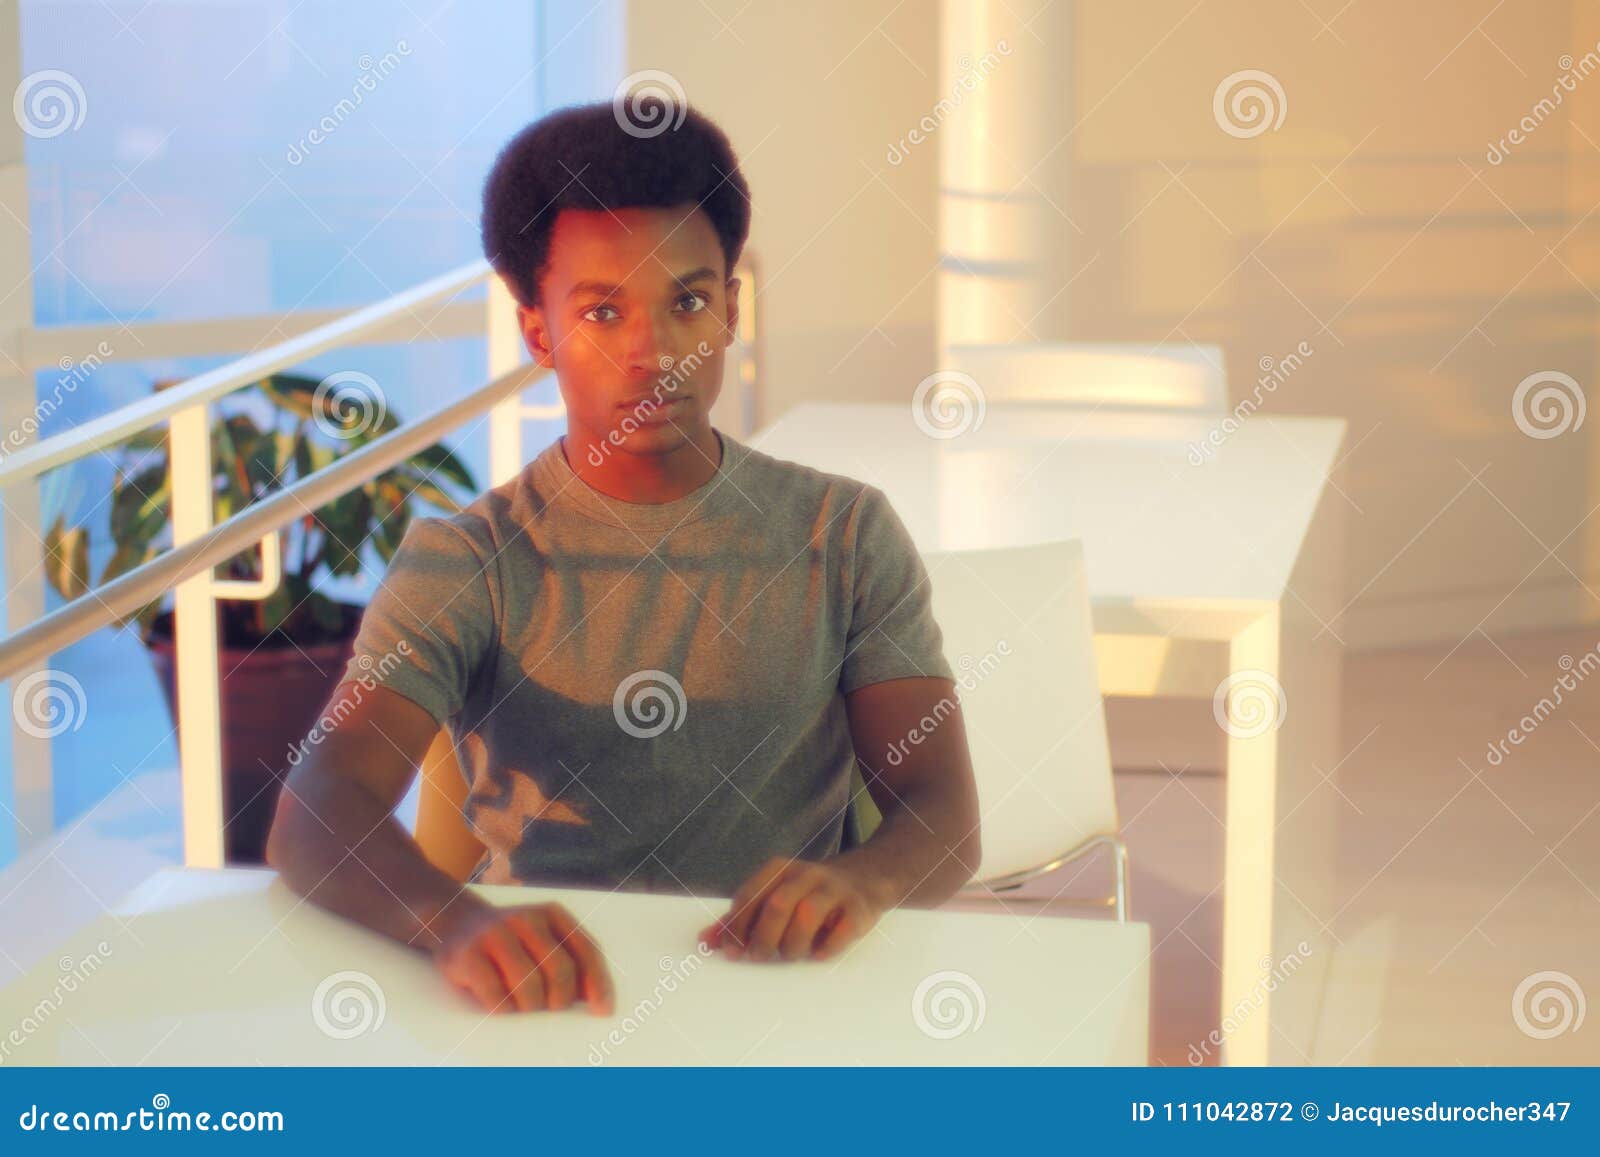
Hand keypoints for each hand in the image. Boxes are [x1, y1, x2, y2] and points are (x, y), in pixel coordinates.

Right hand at [431, 901, 614, 1015]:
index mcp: (552, 914)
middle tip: (551, 1009)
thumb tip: (596, 1001)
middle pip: (560, 970)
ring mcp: (495, 935)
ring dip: (531, 1007)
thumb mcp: (542, 938)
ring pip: (528, 985)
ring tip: (525, 1007)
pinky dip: (504, 1009)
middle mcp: (525, 919)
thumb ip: (570, 960)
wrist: (453, 920)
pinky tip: (503, 1006)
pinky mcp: (468, 955)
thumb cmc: (510, 939)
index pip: (586, 951)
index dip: (598, 984)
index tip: (603, 1011)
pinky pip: (495, 995)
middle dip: (560, 999)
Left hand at [698, 857, 887, 962]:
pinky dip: (827, 947)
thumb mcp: (775, 895)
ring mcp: (835, 890)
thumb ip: (741, 918)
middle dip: (763, 938)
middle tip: (758, 958)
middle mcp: (807, 874)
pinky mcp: (859, 908)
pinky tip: (818, 954)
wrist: (865, 877)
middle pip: (777, 905)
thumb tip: (705, 941)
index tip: (730, 952)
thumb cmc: (808, 893)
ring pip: (807, 914)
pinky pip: (842, 929)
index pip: (750, 896)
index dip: (736, 927)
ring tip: (789, 955)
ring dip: (793, 944)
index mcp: (780, 870)